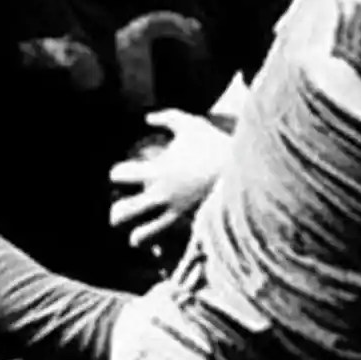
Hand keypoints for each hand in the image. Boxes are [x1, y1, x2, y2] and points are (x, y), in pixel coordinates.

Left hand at [109, 109, 230, 248]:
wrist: (244, 168)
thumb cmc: (214, 144)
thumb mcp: (190, 124)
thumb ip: (166, 117)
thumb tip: (148, 118)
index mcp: (158, 171)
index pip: (122, 176)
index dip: (117, 174)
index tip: (120, 173)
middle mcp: (163, 194)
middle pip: (125, 212)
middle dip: (116, 214)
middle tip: (117, 211)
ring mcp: (176, 210)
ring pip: (145, 234)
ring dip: (137, 236)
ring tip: (135, 237)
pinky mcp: (190, 221)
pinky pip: (170, 237)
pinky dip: (161, 241)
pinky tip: (159, 241)